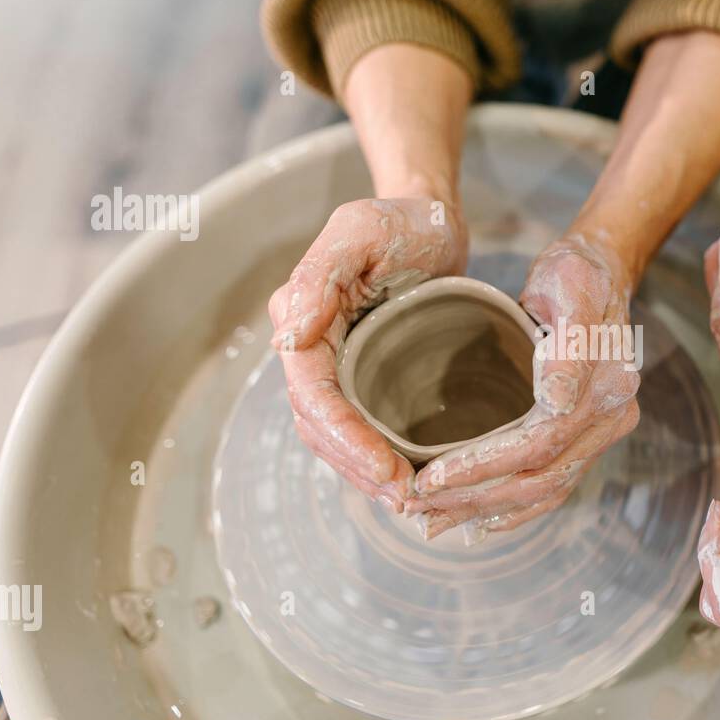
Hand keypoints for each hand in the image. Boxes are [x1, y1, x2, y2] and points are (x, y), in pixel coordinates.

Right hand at [269, 196, 466, 510]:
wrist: (431, 219)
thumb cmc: (400, 220)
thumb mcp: (360, 232)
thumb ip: (320, 276)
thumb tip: (288, 339)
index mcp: (302, 320)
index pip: (314, 397)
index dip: (347, 440)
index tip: (389, 469)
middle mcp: (310, 349)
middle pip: (321, 427)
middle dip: (359, 468)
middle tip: (408, 498)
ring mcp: (337, 365)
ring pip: (337, 436)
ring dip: (367, 473)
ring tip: (411, 500)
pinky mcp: (365, 375)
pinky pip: (362, 426)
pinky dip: (380, 456)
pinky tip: (412, 478)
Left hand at [406, 231, 640, 541]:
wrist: (599, 273)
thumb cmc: (573, 274)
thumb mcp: (568, 285)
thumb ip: (570, 341)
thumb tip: (559, 402)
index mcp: (605, 384)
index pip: (538, 442)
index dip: (483, 466)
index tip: (430, 477)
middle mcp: (611, 417)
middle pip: (539, 477)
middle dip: (474, 496)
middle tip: (416, 504)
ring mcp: (604, 433)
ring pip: (544, 490)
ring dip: (487, 511)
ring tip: (432, 522)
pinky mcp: (589, 439)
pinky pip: (555, 487)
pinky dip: (515, 510)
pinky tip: (477, 521)